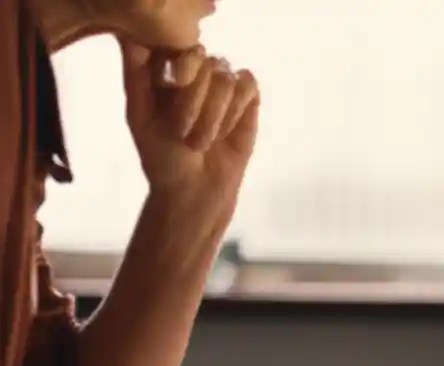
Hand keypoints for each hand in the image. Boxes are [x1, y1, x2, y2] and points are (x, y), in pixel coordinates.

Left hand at [119, 38, 259, 202]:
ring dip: (214, 114)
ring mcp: (223, 84)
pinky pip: (247, 85)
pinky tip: (227, 132)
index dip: (179, 68)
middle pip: (203, 60)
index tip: (172, 93)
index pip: (176, 44)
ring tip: (204, 140)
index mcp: (167, 70)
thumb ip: (136, 75)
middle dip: (194, 102)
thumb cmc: (162, 157)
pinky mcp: (248, 99)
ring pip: (225, 75)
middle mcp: (196, 72)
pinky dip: (236, 111)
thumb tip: (133, 36)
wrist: (195, 190)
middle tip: (184, 132)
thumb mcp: (139, 116)